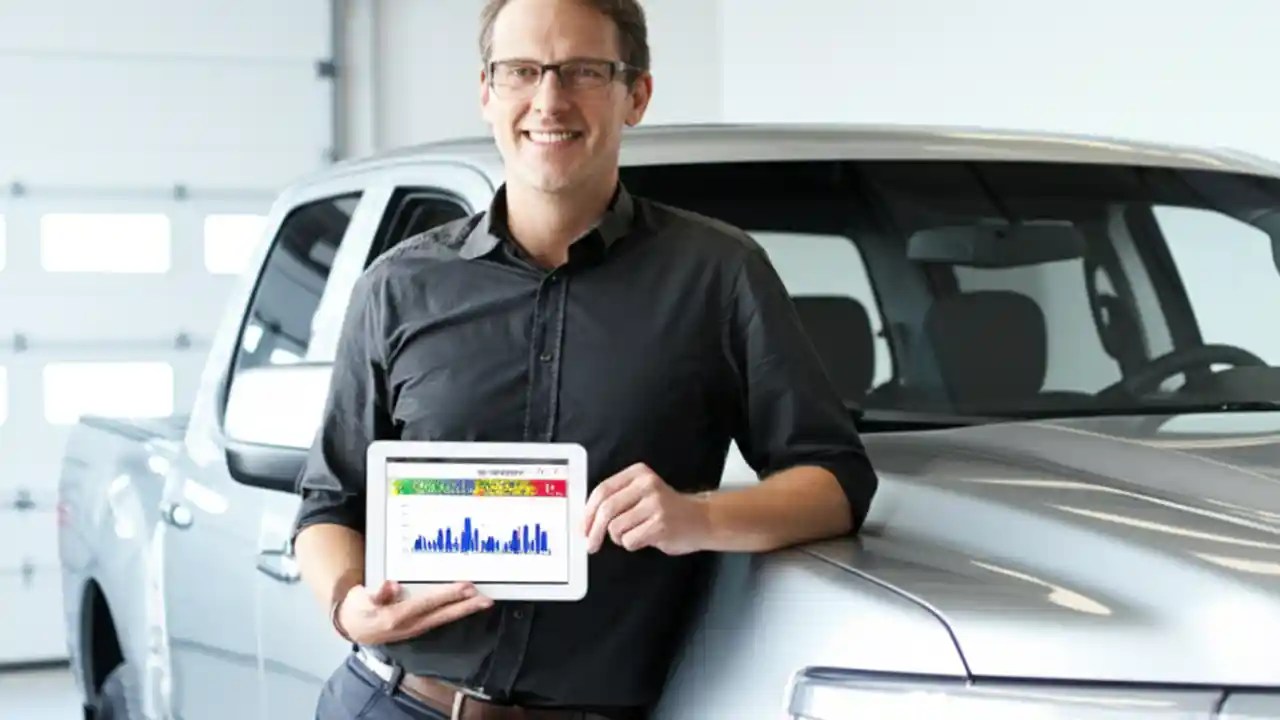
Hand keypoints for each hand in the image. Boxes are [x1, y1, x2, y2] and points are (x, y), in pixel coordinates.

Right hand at [336, 580, 492, 645]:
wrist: (353, 630)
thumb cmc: (357, 610)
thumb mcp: (360, 600)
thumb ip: (376, 594)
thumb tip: (391, 585)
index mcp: (397, 616)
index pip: (428, 603)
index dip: (447, 594)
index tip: (465, 586)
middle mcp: (411, 625)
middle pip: (443, 615)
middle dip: (465, 607)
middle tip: (486, 599)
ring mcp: (416, 628)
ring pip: (444, 618)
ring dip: (464, 611)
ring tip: (482, 602)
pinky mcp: (418, 627)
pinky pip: (440, 619)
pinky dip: (455, 613)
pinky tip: (466, 607)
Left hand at [582, 463, 709, 555]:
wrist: (701, 520)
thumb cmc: (666, 510)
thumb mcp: (642, 494)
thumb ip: (618, 500)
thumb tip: (586, 521)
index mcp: (638, 473)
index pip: (602, 490)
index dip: (588, 512)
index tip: (582, 528)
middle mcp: (647, 484)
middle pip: (606, 509)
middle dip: (594, 531)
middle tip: (591, 545)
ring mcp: (656, 504)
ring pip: (616, 528)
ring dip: (619, 538)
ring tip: (635, 534)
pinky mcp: (661, 524)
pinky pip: (630, 540)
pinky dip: (632, 544)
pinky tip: (645, 538)